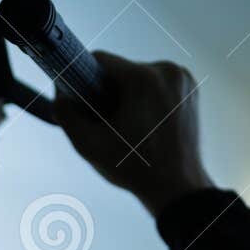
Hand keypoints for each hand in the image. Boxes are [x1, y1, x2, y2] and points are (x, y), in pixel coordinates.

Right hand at [53, 52, 214, 213]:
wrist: (178, 188)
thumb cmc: (135, 170)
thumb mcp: (89, 146)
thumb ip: (67, 116)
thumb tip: (59, 95)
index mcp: (144, 79)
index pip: (100, 60)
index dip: (83, 79)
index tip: (81, 100)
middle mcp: (168, 70)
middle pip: (121, 70)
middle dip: (108, 91)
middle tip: (106, 123)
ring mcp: (183, 78)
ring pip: (138, 76)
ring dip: (127, 94)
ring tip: (128, 127)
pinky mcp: (190, 87)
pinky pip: (157, 83)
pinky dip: (146, 97)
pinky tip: (144, 123)